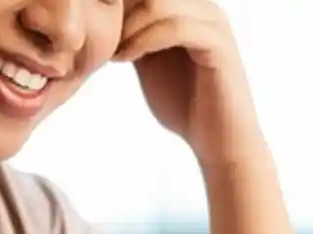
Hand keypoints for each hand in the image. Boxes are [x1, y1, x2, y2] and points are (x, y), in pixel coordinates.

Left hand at [114, 0, 263, 167]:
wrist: (219, 140)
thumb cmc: (185, 104)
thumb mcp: (147, 60)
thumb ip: (132, 33)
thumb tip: (100, 17)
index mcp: (187, 7)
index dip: (114, 6)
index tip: (92, 31)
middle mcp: (203, 6)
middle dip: (117, 11)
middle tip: (99, 40)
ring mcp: (213, 23)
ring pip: (158, 2)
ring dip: (127, 26)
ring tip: (114, 53)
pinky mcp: (219, 44)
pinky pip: (175, 28)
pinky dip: (143, 40)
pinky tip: (127, 59)